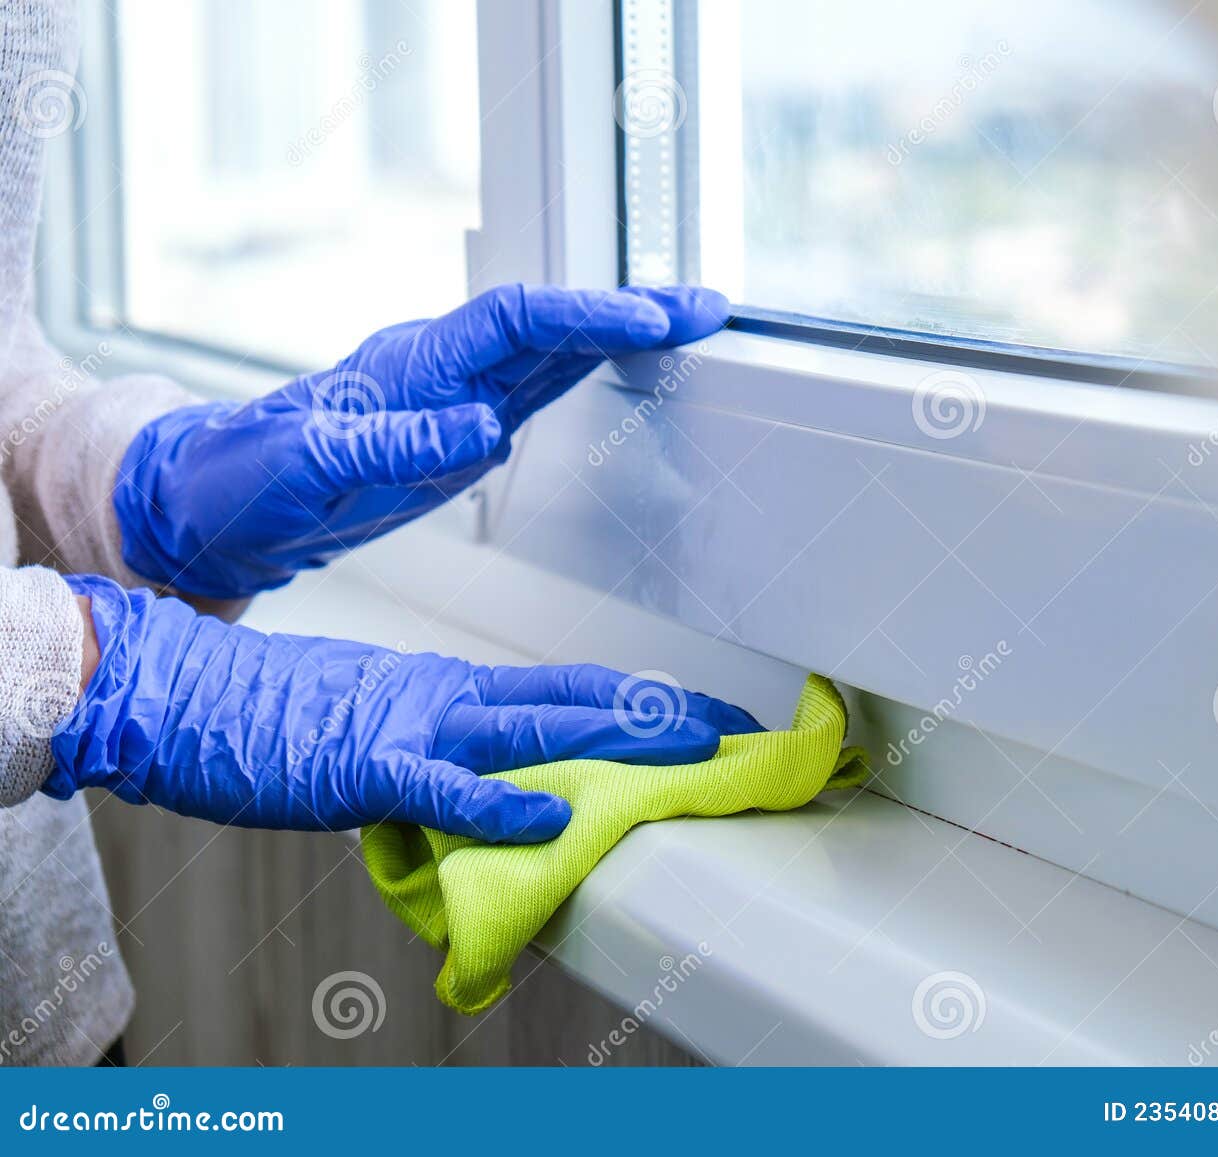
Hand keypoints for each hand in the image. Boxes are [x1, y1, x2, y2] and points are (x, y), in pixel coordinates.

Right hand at [47, 575, 762, 842]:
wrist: (183, 694)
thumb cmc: (271, 717)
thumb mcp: (374, 727)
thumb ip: (437, 751)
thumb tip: (488, 782)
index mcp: (449, 688)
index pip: (564, 688)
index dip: (637, 698)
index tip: (698, 711)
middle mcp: (447, 696)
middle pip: (573, 699)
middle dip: (658, 716)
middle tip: (733, 726)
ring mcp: (411, 726)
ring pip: (532, 729)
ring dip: (614, 741)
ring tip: (686, 751)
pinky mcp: (366, 766)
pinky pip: (445, 788)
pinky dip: (502, 804)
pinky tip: (554, 816)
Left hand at [113, 284, 728, 598]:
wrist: (224, 505)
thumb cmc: (248, 480)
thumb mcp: (308, 469)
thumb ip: (393, 445)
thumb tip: (483, 429)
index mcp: (410, 368)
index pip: (513, 321)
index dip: (585, 316)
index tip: (648, 323)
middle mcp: (443, 370)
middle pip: (551, 321)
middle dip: (631, 310)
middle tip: (706, 306)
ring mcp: (459, 397)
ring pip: (555, 348)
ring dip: (623, 333)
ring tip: (692, 322)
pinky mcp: (466, 430)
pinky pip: (541, 386)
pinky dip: (593, 367)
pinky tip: (630, 364)